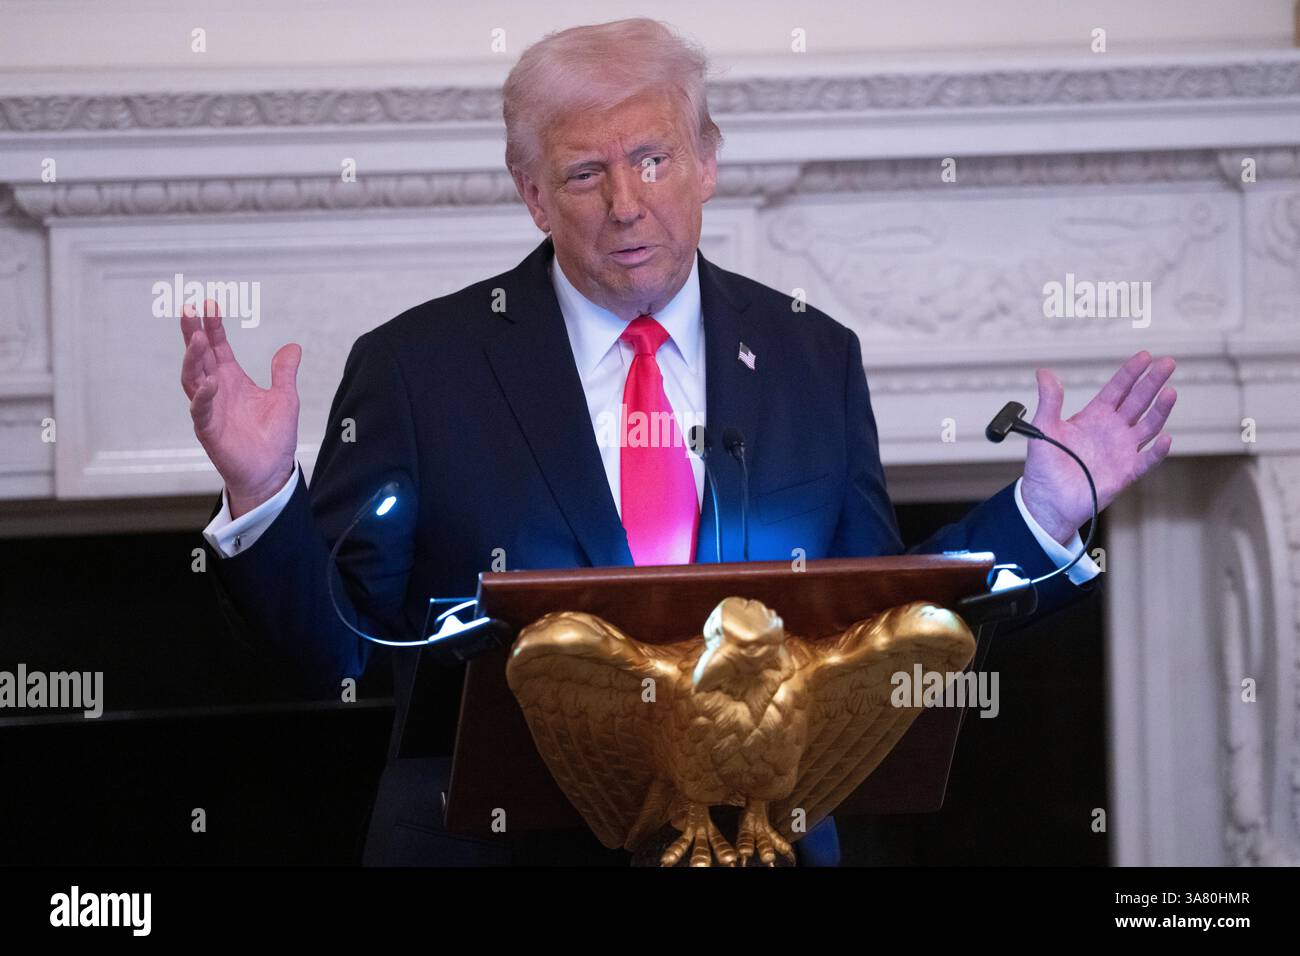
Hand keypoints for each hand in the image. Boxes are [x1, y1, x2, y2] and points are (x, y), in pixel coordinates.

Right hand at [180, 298, 301, 518]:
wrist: (271, 472)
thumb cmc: (273, 437)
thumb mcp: (285, 398)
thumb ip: (284, 372)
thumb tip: (293, 346)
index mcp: (232, 380)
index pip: (218, 347)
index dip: (213, 326)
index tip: (209, 303)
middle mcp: (216, 390)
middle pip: (199, 357)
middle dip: (193, 333)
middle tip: (189, 309)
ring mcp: (210, 409)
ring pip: (193, 379)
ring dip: (193, 358)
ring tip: (197, 337)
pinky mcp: (209, 431)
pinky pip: (200, 411)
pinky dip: (203, 396)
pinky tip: (209, 382)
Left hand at [1020, 351, 1176, 543]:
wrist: (1048, 500)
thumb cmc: (1045, 465)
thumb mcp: (1044, 428)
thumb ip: (1049, 400)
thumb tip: (1044, 372)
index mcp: (1095, 416)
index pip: (1118, 389)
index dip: (1131, 372)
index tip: (1145, 356)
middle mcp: (1113, 430)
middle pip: (1138, 401)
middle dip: (1153, 382)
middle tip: (1167, 363)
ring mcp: (1123, 450)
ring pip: (1149, 425)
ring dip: (1160, 409)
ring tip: (1170, 392)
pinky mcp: (1127, 472)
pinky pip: (1147, 460)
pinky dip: (1158, 451)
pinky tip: (1166, 438)